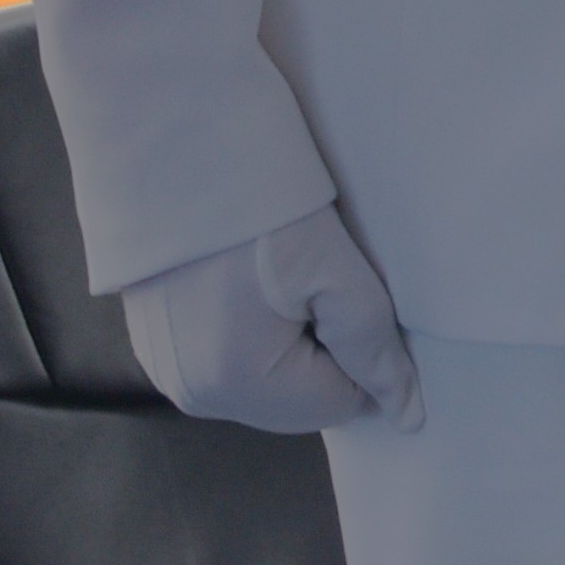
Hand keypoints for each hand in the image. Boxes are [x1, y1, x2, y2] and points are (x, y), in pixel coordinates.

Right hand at [117, 200, 420, 433]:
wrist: (177, 150)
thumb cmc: (261, 202)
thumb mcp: (336, 269)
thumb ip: (374, 347)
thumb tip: (406, 415)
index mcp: (236, 384)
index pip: (339, 403)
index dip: (358, 346)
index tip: (339, 288)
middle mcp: (194, 394)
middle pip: (298, 399)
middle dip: (321, 347)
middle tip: (310, 277)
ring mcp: (167, 373)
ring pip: (267, 382)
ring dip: (289, 337)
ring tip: (277, 272)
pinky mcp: (157, 348)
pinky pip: (231, 361)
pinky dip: (253, 330)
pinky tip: (247, 276)